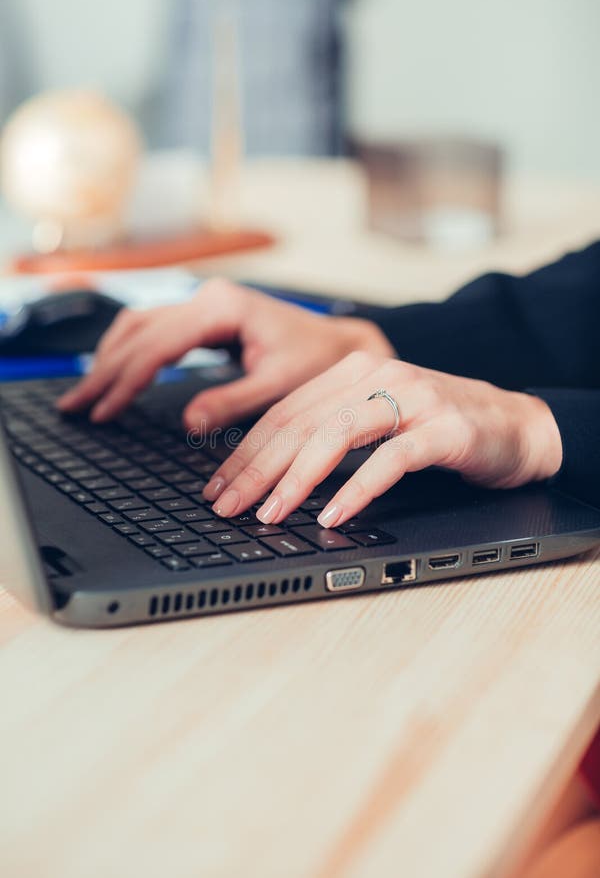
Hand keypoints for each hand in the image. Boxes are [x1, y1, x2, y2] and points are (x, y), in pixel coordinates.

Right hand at [56, 278, 393, 425]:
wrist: (339, 344)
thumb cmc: (316, 362)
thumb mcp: (278, 387)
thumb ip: (232, 402)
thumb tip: (188, 422)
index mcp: (222, 308)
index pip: (157, 346)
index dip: (125, 381)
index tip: (104, 411)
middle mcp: (207, 298)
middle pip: (138, 332)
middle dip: (104, 371)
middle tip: (75, 407)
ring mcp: (204, 303)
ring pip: (139, 325)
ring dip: (109, 358)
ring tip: (85, 393)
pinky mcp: (205, 315)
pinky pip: (154, 328)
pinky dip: (129, 351)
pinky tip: (115, 372)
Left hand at [204, 352, 562, 526]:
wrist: (516, 424)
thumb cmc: (439, 428)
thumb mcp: (376, 421)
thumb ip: (330, 432)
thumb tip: (268, 474)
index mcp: (351, 372)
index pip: (283, 412)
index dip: (244, 452)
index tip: (216, 488)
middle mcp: (377, 375)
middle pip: (300, 423)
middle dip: (255, 469)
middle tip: (225, 507)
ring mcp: (413, 398)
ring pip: (337, 434)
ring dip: (297, 479)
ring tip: (270, 514)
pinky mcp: (444, 428)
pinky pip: (390, 458)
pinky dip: (358, 488)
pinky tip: (334, 515)